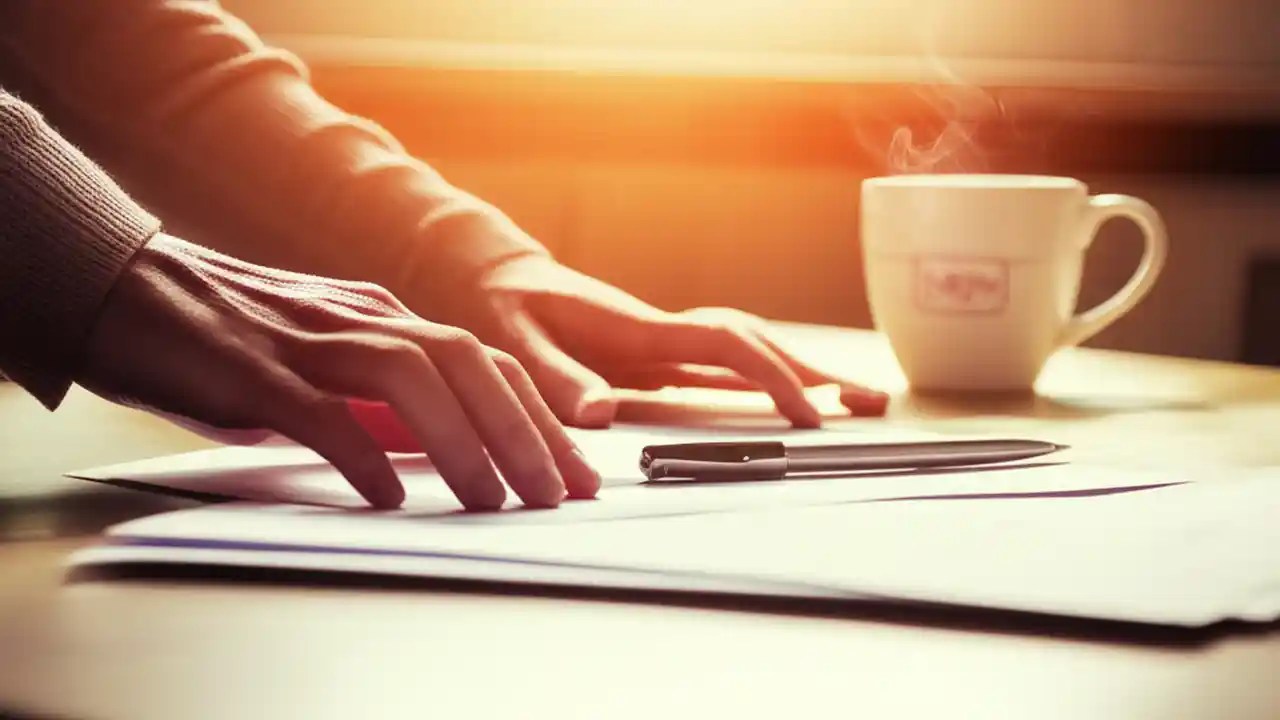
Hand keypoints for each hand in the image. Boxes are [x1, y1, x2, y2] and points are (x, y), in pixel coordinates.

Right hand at [78, 234, 599, 509]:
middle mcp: (359, 319)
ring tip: (492, 499)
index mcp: (383, 317)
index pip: (486, 363)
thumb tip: (444, 446)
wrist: (122, 286)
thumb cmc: (229, 332)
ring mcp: (307, 339)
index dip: (540, 417)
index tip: (576, 471)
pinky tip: (387, 494)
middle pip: (467, 364)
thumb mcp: (325, 358)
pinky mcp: (251, 369)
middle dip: (523, 431)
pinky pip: (320, 410)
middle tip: (555, 494)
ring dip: (461, 441)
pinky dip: (361, 452)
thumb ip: (382, 395)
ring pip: (411, 379)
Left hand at [424, 254, 888, 427]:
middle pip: (754, 344)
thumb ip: (556, 378)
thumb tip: (599, 412)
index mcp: (637, 329)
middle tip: (870, 404)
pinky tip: (794, 394)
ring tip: (856, 400)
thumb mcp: (513, 343)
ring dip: (800, 372)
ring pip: (747, 349)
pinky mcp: (656, 354)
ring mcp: (663, 343)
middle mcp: (662, 332)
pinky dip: (766, 377)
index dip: (770, 376)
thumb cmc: (501, 308)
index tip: (809, 414)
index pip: (723, 347)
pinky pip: (724, 364)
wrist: (493, 277)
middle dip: (813, 373)